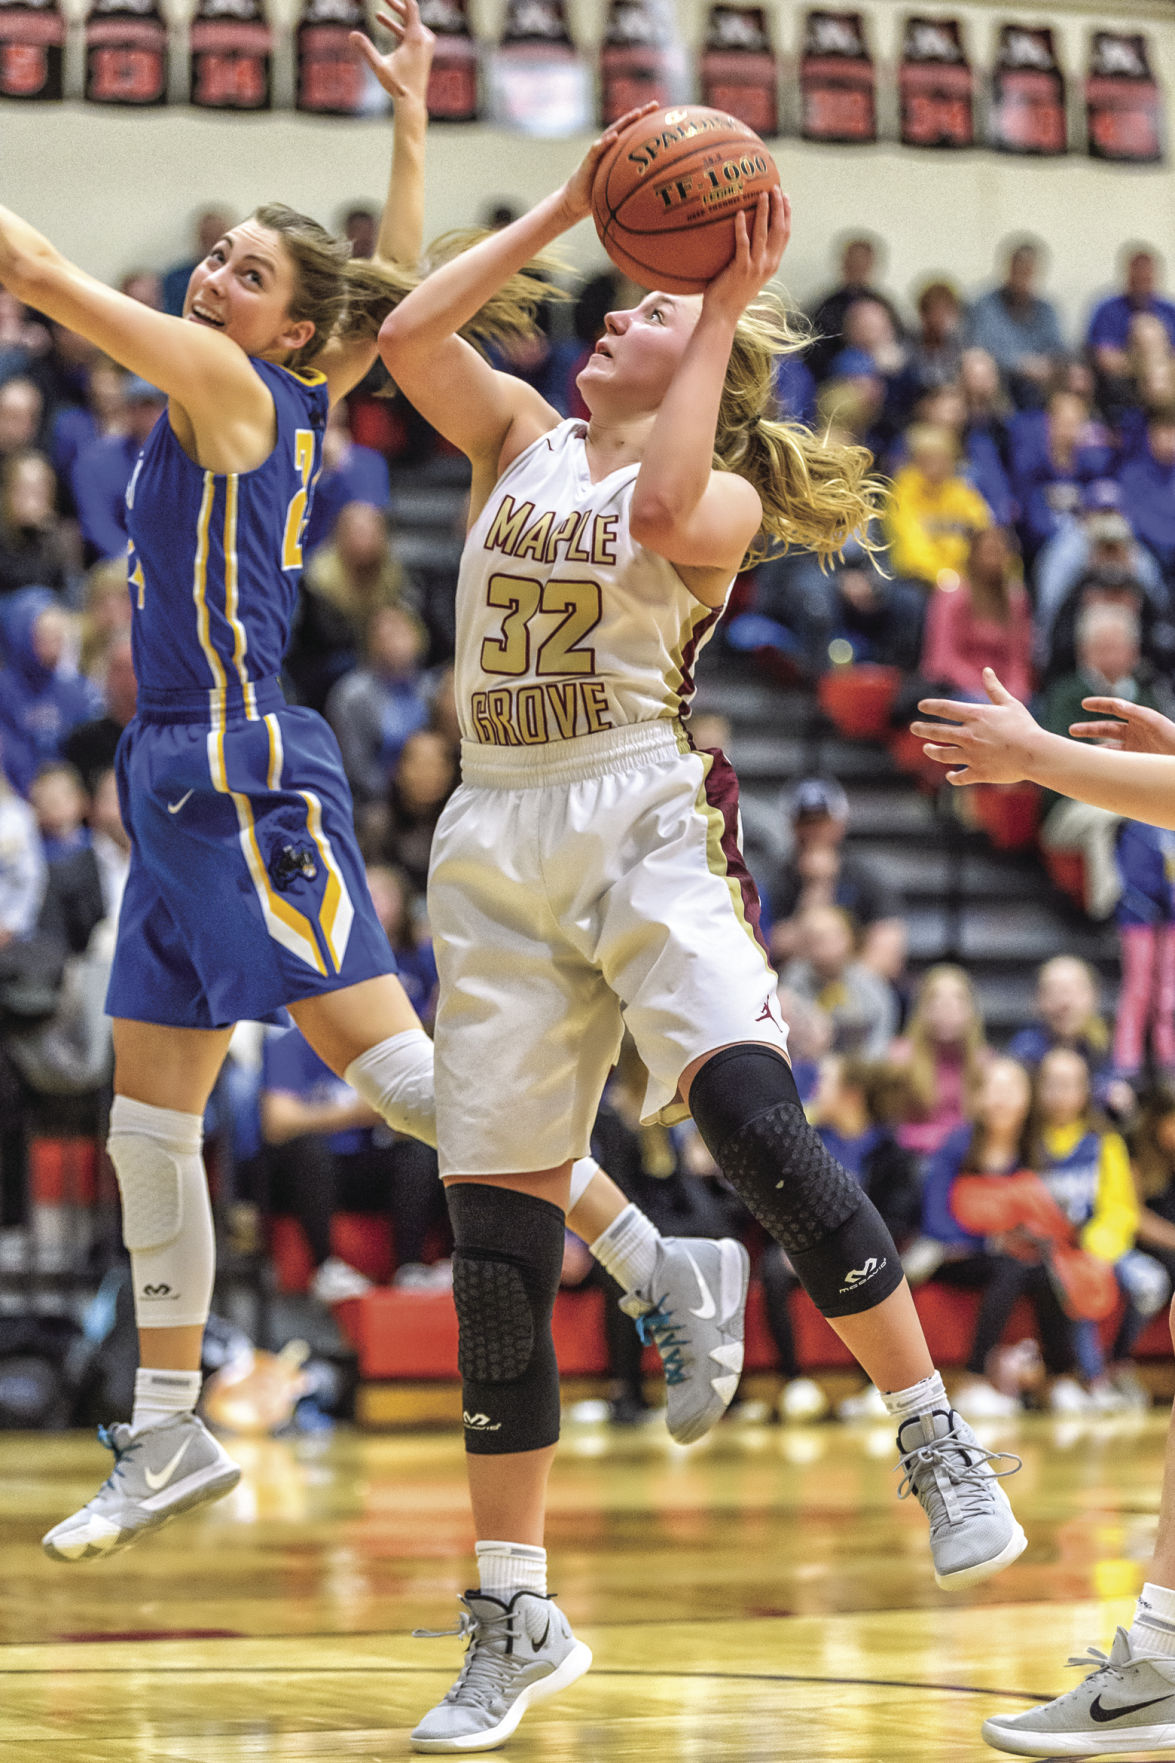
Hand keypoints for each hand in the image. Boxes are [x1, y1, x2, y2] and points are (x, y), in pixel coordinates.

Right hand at [350, 0, 433, 106]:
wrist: (412, 102)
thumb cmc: (397, 85)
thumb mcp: (379, 66)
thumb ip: (366, 49)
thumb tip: (351, 35)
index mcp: (416, 38)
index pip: (411, 8)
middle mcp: (424, 40)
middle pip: (410, 14)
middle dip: (395, 6)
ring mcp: (426, 46)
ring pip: (410, 25)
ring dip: (394, 20)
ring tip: (378, 16)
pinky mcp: (424, 53)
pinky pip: (412, 35)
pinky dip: (399, 30)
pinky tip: (385, 26)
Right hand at [556, 101, 659, 226]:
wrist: (576, 201)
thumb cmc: (598, 195)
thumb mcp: (619, 189)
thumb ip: (633, 186)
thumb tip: (657, 194)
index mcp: (617, 152)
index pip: (633, 133)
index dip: (647, 123)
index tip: (663, 114)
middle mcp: (609, 148)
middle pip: (625, 127)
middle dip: (640, 114)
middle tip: (655, 105)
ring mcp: (598, 152)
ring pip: (612, 133)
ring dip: (625, 122)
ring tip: (636, 113)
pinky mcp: (588, 162)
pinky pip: (597, 150)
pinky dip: (605, 142)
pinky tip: (614, 136)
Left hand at [702, 188, 789, 320]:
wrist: (723, 314)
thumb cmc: (732, 293)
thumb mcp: (750, 274)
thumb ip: (755, 258)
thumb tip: (751, 240)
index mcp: (773, 264)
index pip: (785, 234)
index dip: (787, 214)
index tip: (786, 196)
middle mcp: (768, 264)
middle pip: (779, 230)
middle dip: (779, 207)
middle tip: (775, 188)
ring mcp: (756, 267)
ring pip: (763, 233)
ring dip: (764, 212)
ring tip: (762, 194)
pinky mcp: (741, 269)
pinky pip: (743, 244)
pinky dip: (741, 227)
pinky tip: (738, 213)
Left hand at [910, 667, 1044, 784]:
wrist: (1034, 753)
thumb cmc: (1024, 726)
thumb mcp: (1010, 703)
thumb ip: (994, 688)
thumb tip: (986, 671)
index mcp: (975, 716)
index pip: (945, 708)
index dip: (931, 706)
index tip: (921, 706)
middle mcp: (968, 735)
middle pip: (938, 732)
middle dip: (923, 729)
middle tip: (914, 728)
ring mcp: (971, 755)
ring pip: (943, 754)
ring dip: (932, 751)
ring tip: (926, 749)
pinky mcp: (978, 772)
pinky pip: (960, 776)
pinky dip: (953, 776)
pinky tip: (949, 775)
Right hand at [1069, 696, 1174, 755]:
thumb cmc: (1173, 739)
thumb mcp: (1155, 722)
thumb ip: (1135, 713)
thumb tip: (1115, 704)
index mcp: (1139, 719)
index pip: (1115, 708)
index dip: (1099, 704)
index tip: (1084, 703)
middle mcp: (1134, 733)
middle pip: (1106, 729)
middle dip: (1088, 729)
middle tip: (1072, 730)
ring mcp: (1134, 749)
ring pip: (1107, 748)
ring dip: (1092, 749)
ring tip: (1077, 752)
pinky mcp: (1134, 765)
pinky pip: (1114, 763)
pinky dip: (1102, 763)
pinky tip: (1093, 766)